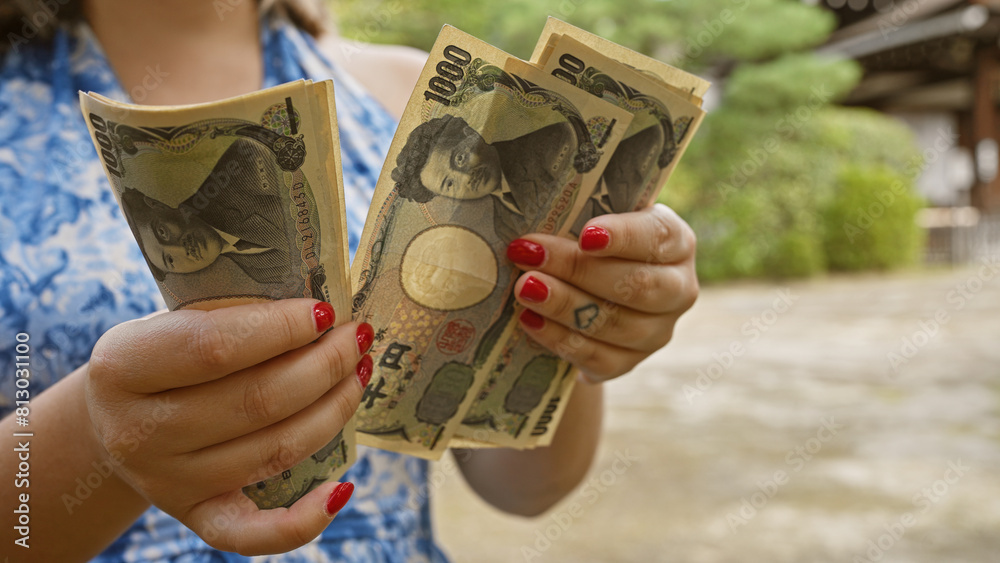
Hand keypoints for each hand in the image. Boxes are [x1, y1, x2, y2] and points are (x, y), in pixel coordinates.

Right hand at [84, 299, 373, 554]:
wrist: (116, 422)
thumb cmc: (165, 355)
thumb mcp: (175, 320)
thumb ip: (233, 314)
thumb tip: (323, 311)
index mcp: (122, 367)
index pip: (214, 347)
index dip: (281, 328)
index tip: (327, 310)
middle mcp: (139, 432)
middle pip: (256, 401)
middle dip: (324, 365)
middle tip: (359, 337)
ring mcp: (168, 483)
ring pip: (273, 451)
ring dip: (333, 411)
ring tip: (360, 373)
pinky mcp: (198, 517)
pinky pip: (254, 534)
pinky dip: (305, 519)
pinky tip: (343, 487)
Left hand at [506, 203, 697, 381]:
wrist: (586, 291)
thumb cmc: (588, 241)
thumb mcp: (593, 219)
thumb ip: (579, 216)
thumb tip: (536, 229)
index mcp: (676, 242)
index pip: (657, 237)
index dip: (623, 237)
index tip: (585, 237)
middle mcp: (678, 289)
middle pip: (637, 285)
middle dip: (578, 270)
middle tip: (529, 255)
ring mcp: (657, 331)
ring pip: (616, 324)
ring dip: (564, 305)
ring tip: (524, 288)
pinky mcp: (629, 362)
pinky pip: (598, 357)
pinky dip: (560, 338)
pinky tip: (530, 319)